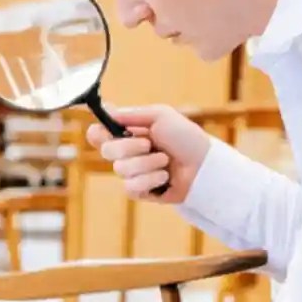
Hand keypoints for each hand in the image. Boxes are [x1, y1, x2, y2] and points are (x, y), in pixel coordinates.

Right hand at [86, 105, 210, 202]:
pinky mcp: (140, 191)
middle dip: (129, 147)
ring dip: (147, 164)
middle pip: (107, 151)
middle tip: (149, 144)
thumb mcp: (161, 116)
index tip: (106, 131)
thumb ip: (132, 113)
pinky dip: (150, 180)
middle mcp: (127, 153)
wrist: (204, 165)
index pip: (98, 134)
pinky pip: (130, 187)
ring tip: (165, 161)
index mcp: (129, 133)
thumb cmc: (186, 138)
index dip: (97, 134)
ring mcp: (132, 173)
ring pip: (121, 170)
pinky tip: (165, 177)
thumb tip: (107, 110)